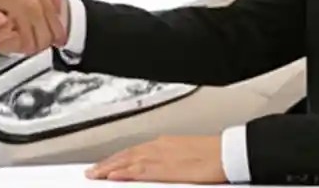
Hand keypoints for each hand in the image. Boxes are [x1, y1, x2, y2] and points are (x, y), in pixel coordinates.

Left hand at [86, 135, 226, 182]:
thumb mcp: (187, 154)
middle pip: (126, 155)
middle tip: (92, 171)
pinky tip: (112, 175)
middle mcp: (158, 147)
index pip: (134, 151)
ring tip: (94, 174)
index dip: (118, 158)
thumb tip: (163, 166)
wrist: (226, 153)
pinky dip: (123, 172)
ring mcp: (160, 157)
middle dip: (107, 163)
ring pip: (127, 162)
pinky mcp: (164, 169)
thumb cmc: (212, 154)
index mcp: (164, 144)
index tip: (106, 164)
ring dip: (108, 168)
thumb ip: (170, 159)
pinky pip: (138, 170)